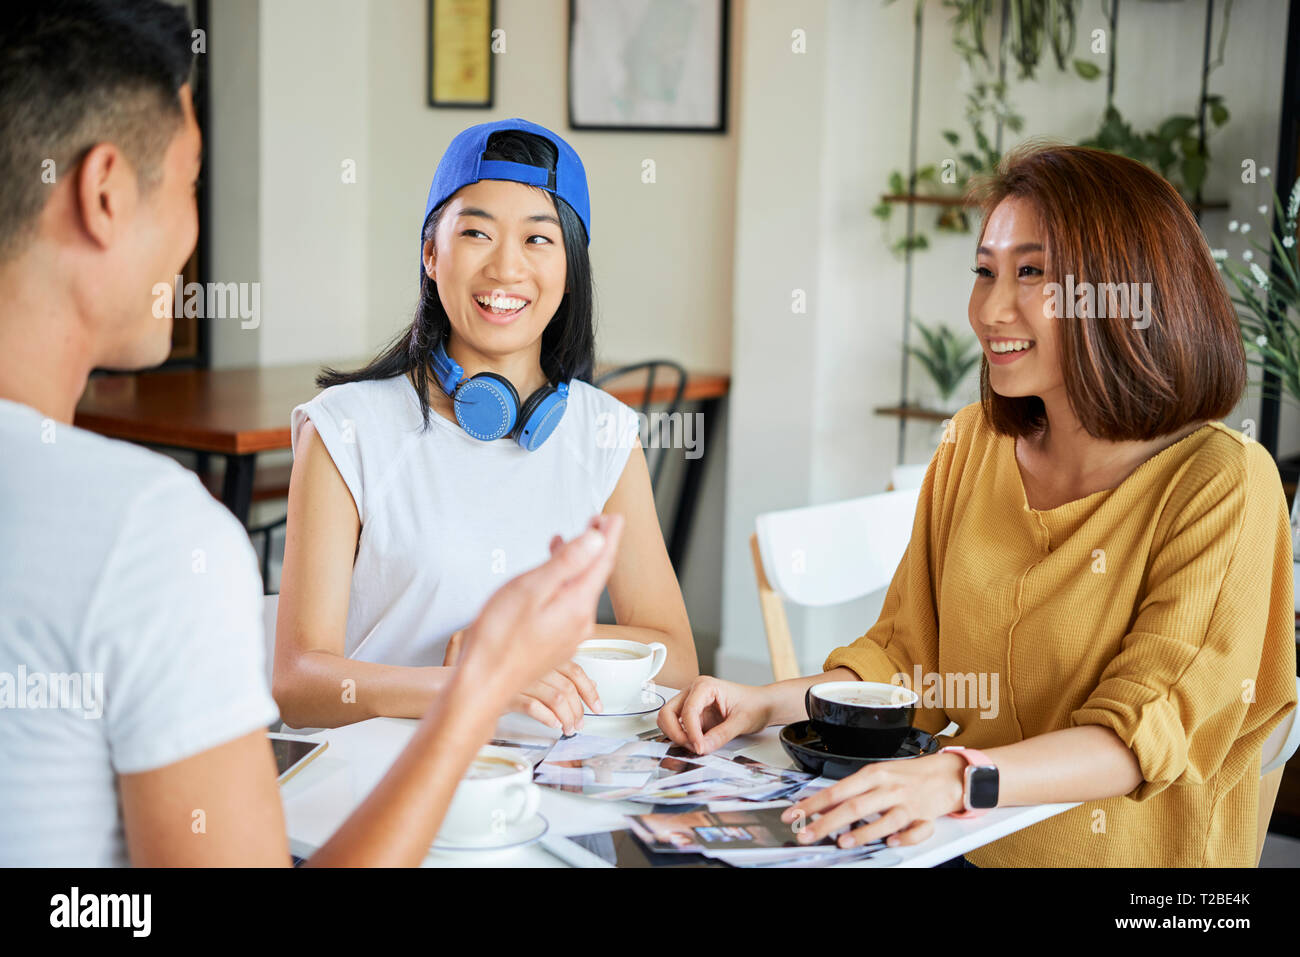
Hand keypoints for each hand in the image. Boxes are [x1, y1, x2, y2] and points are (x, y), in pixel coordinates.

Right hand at [455, 514, 624, 710]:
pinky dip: (566, 584)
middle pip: (595, 576)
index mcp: (576, 605)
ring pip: (581, 591)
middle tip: (597, 522)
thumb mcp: (530, 589)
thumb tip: (596, 540)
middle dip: (597, 547)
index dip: (609, 536)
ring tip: (569, 543)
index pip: (602, 562)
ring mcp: (568, 635)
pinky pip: (569, 606)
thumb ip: (566, 563)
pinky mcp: (555, 643)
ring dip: (579, 565)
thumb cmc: (498, 638)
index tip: (615, 517)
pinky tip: (552, 580)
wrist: (483, 684)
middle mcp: (579, 622)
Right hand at [508, 662, 601, 735]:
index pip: (575, 670)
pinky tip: (554, 725)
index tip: (597, 706)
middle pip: (567, 687)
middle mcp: (534, 664)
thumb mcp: (537, 671)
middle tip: (581, 724)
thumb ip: (563, 674)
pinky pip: (533, 706)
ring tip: (569, 729)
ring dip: (567, 717)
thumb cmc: (505, 674)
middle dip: (578, 709)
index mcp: (542, 655)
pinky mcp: (507, 694)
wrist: (470, 678)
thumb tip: (591, 684)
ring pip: (555, 698)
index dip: (589, 690)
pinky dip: (548, 717)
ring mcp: (520, 678)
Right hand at [657, 675, 773, 753]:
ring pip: (668, 720)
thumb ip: (721, 735)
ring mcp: (691, 704)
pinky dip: (682, 738)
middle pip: (668, 713)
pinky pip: (679, 728)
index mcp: (705, 686)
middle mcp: (693, 692)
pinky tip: (696, 745)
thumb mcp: (741, 721)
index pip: (688, 710)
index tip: (699, 747)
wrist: (762, 705)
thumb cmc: (754, 704)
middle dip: (675, 733)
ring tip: (696, 746)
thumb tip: (703, 747)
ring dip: (677, 736)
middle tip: (692, 747)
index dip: (690, 732)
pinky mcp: (693, 717)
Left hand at [779, 751, 966, 848]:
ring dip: (862, 832)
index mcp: (873, 774)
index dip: (812, 803)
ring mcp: (907, 802)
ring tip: (842, 842)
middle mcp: (888, 787)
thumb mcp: (877, 775)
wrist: (946, 773)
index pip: (837, 790)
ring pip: (883, 820)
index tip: (794, 814)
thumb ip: (852, 790)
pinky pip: (915, 830)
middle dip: (826, 822)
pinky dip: (903, 838)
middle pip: (854, 806)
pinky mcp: (925, 816)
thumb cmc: (906, 775)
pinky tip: (891, 843)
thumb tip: (820, 804)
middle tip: (807, 834)